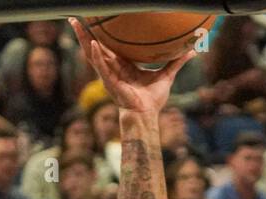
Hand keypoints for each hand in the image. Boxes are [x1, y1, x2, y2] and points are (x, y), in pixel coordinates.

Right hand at [70, 18, 194, 113]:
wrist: (146, 114)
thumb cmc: (153, 98)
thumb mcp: (166, 75)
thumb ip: (176, 62)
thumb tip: (192, 51)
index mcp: (122, 65)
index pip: (108, 45)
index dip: (100, 34)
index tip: (95, 20)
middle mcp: (112, 67)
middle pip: (95, 46)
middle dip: (83, 32)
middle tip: (74, 17)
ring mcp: (108, 74)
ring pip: (92, 54)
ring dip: (83, 39)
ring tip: (74, 24)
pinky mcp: (109, 82)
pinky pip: (101, 67)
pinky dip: (96, 55)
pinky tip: (91, 44)